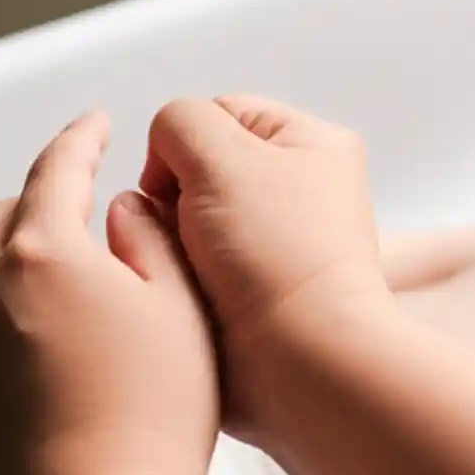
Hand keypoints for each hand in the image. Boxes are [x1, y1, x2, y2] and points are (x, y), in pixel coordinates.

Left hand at [0, 112, 216, 474]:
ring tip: (43, 281)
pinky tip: (22, 350)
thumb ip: (148, 239)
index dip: (81, 138)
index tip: (95, 123)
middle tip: (70, 209)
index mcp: (44, 254)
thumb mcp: (179, 307)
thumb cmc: (157, 414)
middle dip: (32, 201)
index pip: (58, 169)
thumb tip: (118, 209)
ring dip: (0, 263)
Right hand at [139, 95, 391, 438]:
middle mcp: (299, 191)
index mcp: (311, 143)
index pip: (216, 112)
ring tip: (189, 274)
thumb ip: (179, 122)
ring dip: (171, 243)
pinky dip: (181, 281)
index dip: (180, 143)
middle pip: (198, 171)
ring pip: (187, 223)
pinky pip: (192, 271)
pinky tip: (190, 299)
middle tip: (187, 234)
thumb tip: (164, 160)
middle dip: (173, 200)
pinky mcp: (255, 294)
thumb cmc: (277, 258)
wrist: (303, 362)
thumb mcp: (220, 155)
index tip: (175, 185)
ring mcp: (276, 245)